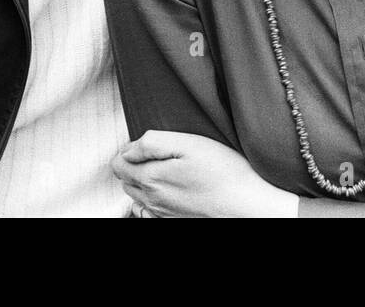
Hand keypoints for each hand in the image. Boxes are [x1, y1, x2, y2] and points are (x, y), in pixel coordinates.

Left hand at [112, 130, 297, 217]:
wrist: (246, 204)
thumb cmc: (224, 171)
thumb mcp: (188, 143)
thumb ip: (152, 143)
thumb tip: (128, 149)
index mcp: (151, 179)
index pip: (118, 164)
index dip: (129, 149)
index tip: (148, 144)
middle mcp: (152, 201)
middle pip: (125, 180)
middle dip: (133, 164)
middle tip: (158, 153)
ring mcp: (162, 214)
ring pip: (136, 196)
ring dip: (142, 181)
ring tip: (165, 168)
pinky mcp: (173, 221)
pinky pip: (148, 213)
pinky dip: (150, 201)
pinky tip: (167, 191)